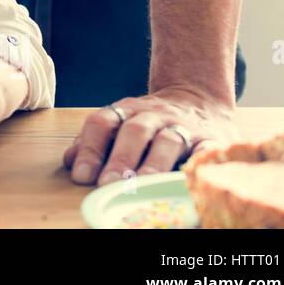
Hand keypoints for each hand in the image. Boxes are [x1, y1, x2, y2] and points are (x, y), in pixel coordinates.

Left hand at [63, 86, 238, 185]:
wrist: (199, 99)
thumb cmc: (152, 122)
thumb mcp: (121, 122)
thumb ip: (95, 141)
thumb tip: (71, 162)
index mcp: (126, 110)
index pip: (103, 123)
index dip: (90, 149)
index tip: (81, 176)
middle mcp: (154, 115)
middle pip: (134, 131)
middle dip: (120, 158)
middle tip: (109, 183)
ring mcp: (184, 126)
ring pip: (168, 141)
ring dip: (154, 164)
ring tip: (142, 185)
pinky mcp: (212, 139)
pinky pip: (206, 151)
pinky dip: (197, 164)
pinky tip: (186, 180)